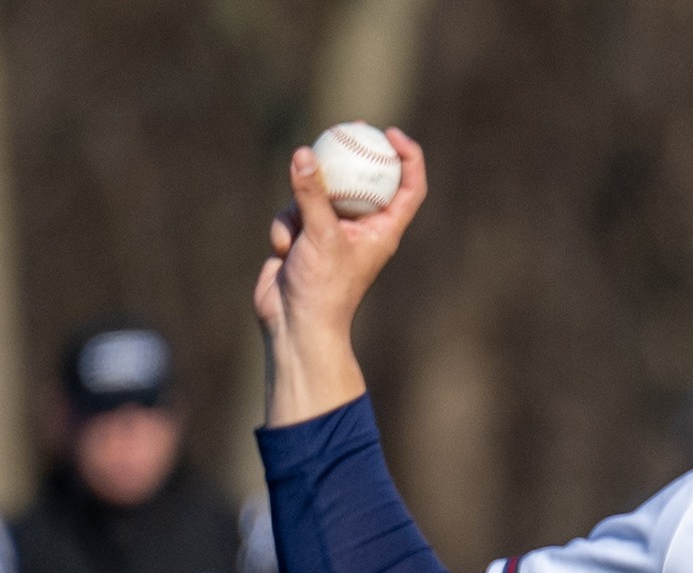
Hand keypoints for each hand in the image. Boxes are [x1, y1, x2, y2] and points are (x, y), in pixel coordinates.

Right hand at [254, 127, 426, 425]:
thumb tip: (304, 153)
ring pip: (314, 193)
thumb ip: (312, 194)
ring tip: (297, 239)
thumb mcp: (320, 236)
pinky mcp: (302, 236)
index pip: (409, 188)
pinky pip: (290, 212)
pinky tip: (282, 250)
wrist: (293, 323)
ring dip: (298, 209)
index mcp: (383, 230)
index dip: (408, 157)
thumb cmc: (323, 289)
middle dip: (349, 155)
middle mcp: (360, 227)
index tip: (390, 133)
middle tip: (344, 128)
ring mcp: (330, 231)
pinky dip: (282, 227)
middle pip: (362, 179)